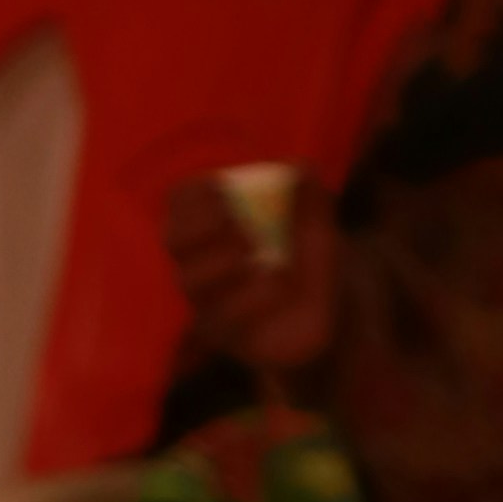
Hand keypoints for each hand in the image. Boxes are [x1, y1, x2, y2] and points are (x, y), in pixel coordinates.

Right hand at [161, 170, 338, 388]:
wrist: (328, 314)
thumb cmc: (312, 261)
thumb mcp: (320, 225)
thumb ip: (311, 198)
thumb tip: (302, 168)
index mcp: (220, 223)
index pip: (181, 200)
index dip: (193, 194)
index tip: (220, 188)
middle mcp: (205, 259)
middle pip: (174, 240)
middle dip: (200, 227)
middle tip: (237, 226)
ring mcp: (208, 297)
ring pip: (189, 280)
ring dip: (221, 263)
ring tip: (254, 258)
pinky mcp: (222, 333)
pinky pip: (221, 315)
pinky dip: (252, 296)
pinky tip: (277, 287)